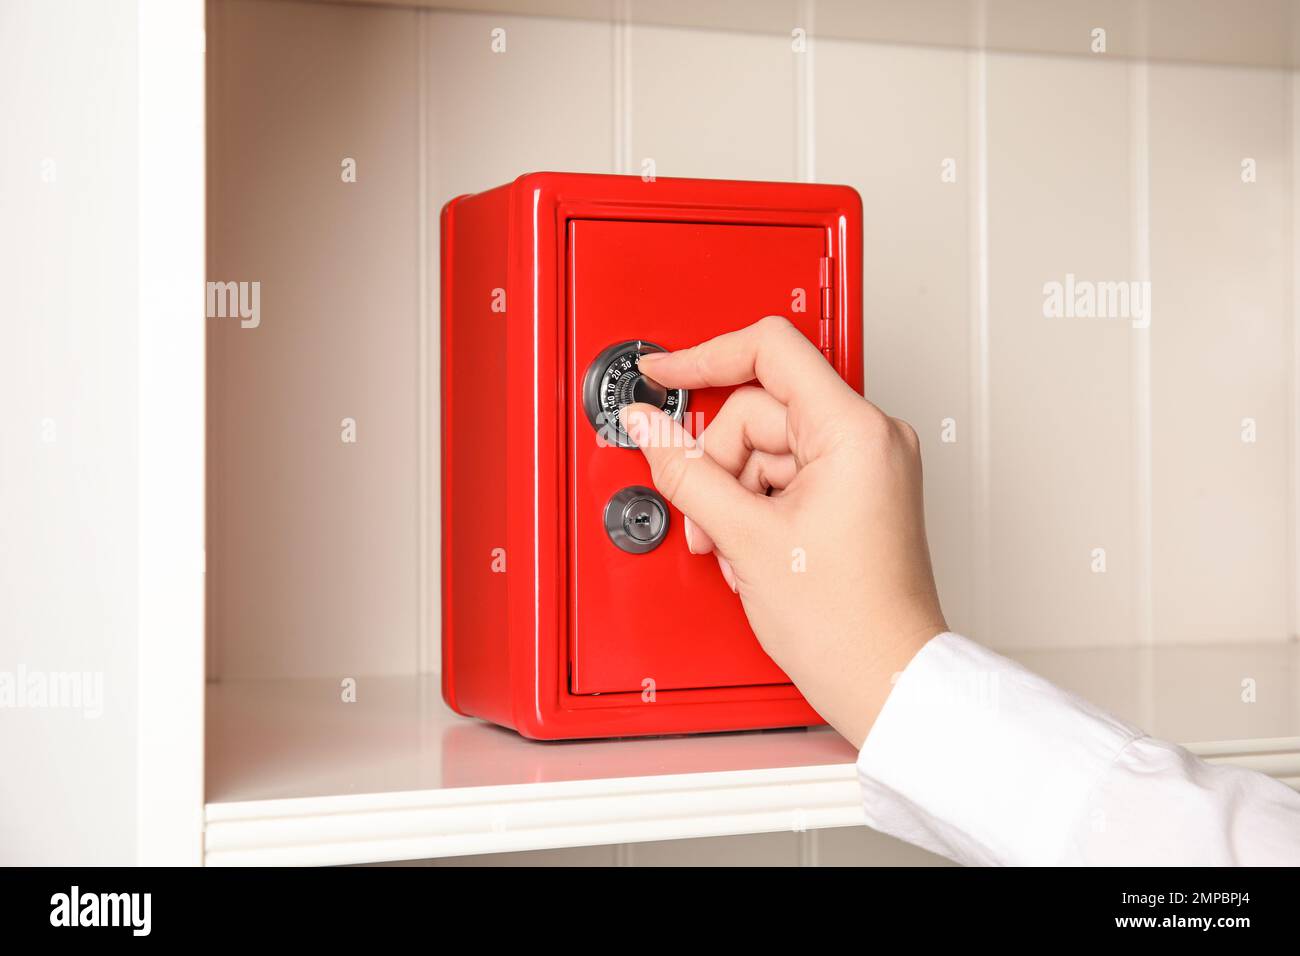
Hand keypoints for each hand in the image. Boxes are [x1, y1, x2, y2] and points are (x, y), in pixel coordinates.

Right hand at [620, 316, 946, 746]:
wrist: (884, 681)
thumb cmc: (847, 624)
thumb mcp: (746, 538)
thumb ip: (686, 471)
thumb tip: (647, 425)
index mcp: (854, 431)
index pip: (771, 350)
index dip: (706, 357)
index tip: (664, 372)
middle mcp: (869, 438)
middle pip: (759, 411)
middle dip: (719, 464)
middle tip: (707, 518)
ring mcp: (866, 466)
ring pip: (767, 447)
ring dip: (733, 493)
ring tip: (735, 548)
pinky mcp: (857, 493)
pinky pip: (787, 475)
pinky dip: (756, 507)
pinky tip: (753, 550)